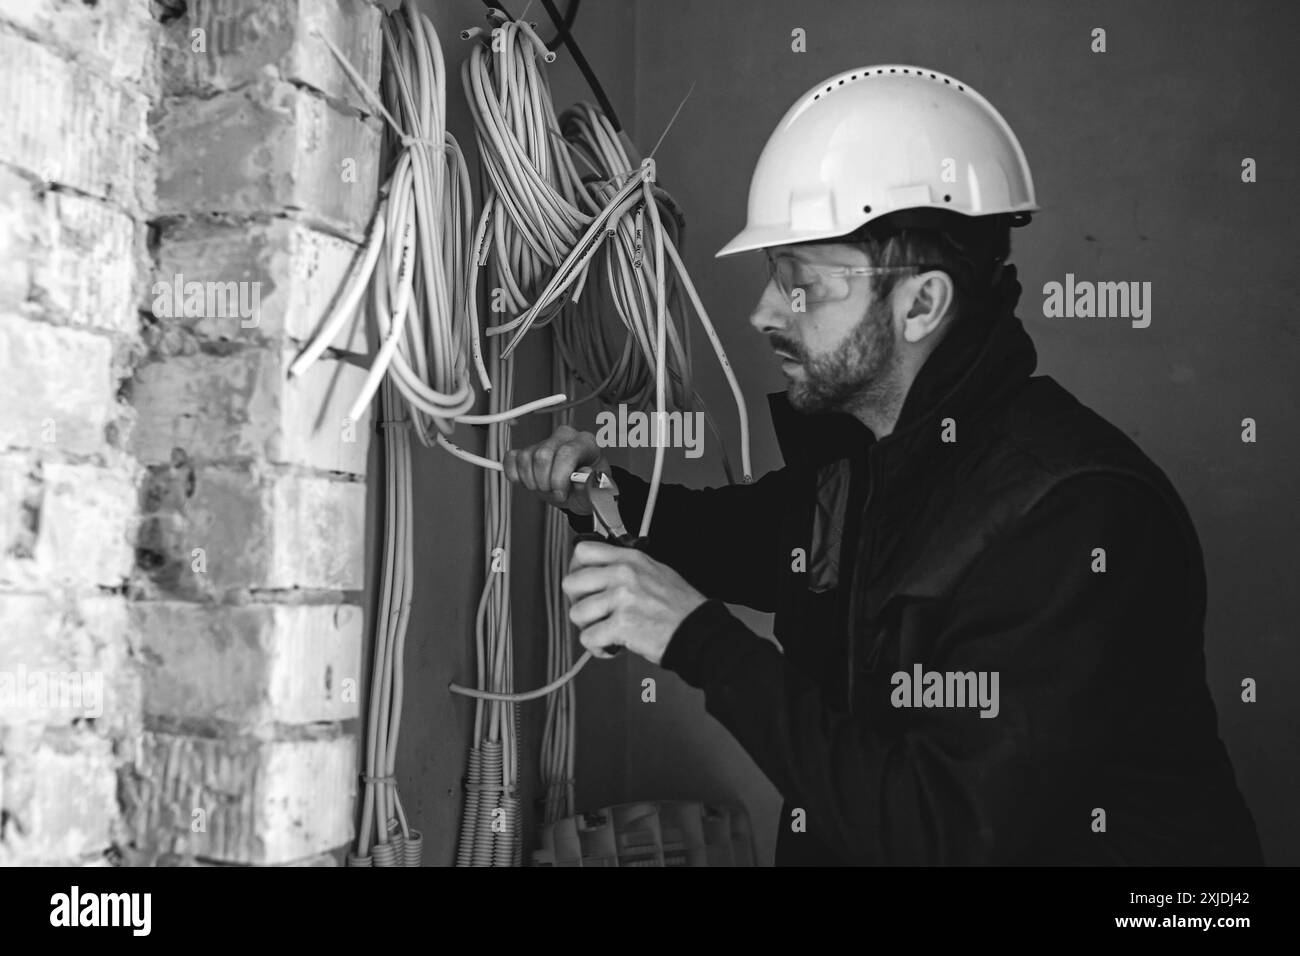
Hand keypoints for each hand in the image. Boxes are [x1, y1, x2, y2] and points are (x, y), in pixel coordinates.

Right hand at [502, 424, 607, 515]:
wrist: (577, 491)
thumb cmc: (587, 488)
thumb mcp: (594, 492)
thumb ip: (589, 485)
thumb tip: (584, 474)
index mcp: (585, 442)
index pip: (566, 453)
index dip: (559, 478)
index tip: (561, 493)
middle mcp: (564, 437)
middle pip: (542, 456)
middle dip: (545, 482)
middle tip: (554, 492)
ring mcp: (544, 441)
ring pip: (525, 458)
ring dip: (531, 481)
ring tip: (545, 488)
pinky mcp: (527, 449)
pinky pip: (511, 458)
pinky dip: (515, 475)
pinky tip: (528, 482)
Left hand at [562, 540, 706, 664]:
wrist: (697, 631)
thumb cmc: (680, 606)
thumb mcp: (655, 570)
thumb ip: (626, 567)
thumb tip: (599, 572)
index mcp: (630, 558)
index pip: (583, 550)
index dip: (576, 569)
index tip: (583, 584)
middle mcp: (624, 574)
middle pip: (571, 583)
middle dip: (577, 602)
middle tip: (593, 612)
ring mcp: (622, 599)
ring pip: (576, 613)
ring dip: (588, 627)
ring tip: (605, 631)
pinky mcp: (622, 625)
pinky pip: (588, 638)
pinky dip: (598, 648)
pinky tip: (612, 646)